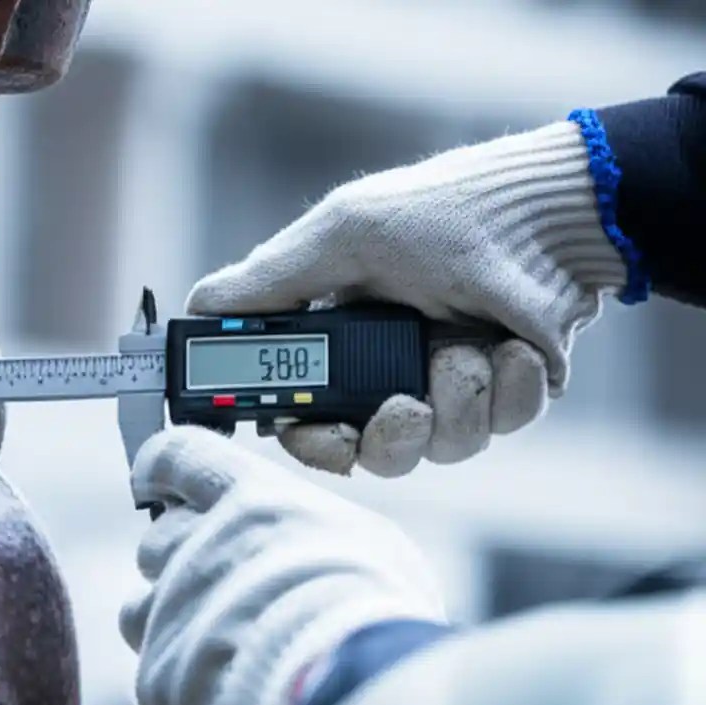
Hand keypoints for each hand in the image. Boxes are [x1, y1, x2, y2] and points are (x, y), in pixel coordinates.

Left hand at [119, 426, 445, 704]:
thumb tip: (298, 534)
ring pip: (142, 605)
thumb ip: (306, 524)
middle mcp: (200, 544)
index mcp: (251, 500)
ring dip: (173, 619)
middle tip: (220, 590)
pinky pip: (156, 665)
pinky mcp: (160, 668)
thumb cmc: (376, 610)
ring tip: (222, 644)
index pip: (177, 455)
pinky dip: (181, 674)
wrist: (354, 683)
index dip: (164, 468)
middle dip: (179, 562)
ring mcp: (173, 608)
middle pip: (157, 539)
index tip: (158, 480)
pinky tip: (221, 680)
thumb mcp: (364, 539)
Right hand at [188, 121, 628, 476]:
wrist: (554, 216)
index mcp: (340, 334)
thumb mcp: (341, 236)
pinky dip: (507, 390)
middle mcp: (389, 367)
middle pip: (369, 448)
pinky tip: (514, 347)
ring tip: (472, 347)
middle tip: (404, 406)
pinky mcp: (507, 394)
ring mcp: (448, 384)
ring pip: (435, 448)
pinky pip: (497, 428)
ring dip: (455, 399)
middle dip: (388, 434)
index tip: (315, 434)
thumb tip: (194, 304)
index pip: (304, 413)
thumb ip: (269, 281)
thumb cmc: (446, 213)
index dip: (306, 437)